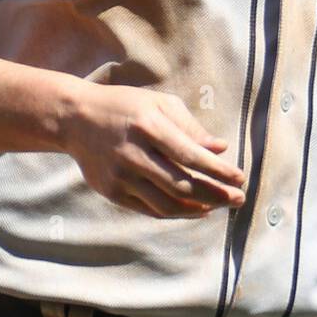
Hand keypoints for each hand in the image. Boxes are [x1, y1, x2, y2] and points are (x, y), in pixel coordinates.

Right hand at [61, 83, 246, 219]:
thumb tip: (220, 149)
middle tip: (239, 199)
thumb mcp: (158, 104)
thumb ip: (190, 127)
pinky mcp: (111, 191)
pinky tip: (195, 209)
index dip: (218, 171)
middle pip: (181, 184)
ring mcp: (120, 175)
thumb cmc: (126, 107)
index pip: (190, 155)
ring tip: (219, 205)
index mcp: (148, 125)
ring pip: (167, 203)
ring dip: (198, 208)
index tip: (241, 178)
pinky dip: (176, 212)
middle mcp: (133, 153)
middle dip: (216, 195)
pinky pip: (150, 209)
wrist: (76, 119)